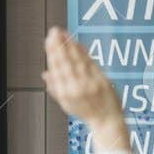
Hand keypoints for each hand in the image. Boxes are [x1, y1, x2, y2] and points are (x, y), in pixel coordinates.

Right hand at [44, 26, 126, 150]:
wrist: (107, 121)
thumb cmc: (87, 112)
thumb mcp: (66, 104)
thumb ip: (55, 88)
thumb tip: (45, 73)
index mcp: (65, 94)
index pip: (56, 69)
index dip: (52, 54)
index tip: (49, 41)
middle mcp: (75, 88)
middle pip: (65, 63)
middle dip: (58, 46)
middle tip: (54, 32)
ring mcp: (89, 84)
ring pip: (77, 61)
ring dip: (69, 46)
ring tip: (63, 34)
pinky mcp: (101, 81)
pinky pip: (90, 63)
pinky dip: (83, 52)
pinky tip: (78, 44)